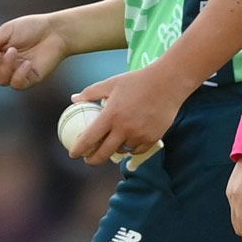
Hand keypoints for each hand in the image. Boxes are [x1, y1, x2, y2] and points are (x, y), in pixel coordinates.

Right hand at [0, 12, 69, 89]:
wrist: (55, 31)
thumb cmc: (31, 28)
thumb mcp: (6, 31)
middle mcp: (2, 65)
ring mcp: (15, 73)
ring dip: (4, 67)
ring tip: (14, 51)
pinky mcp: (28, 79)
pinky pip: (17, 84)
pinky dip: (18, 75)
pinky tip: (26, 64)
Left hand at [66, 63, 189, 164]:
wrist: (168, 83)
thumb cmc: (138, 81)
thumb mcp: (112, 83)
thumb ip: (91, 92)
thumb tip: (73, 99)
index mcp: (111, 115)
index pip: (89, 138)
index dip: (79, 149)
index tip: (73, 154)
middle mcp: (124, 128)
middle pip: (103, 153)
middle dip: (93, 160)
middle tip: (88, 159)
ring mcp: (139, 135)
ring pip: (122, 151)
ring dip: (114, 150)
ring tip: (111, 145)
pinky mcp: (152, 138)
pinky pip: (137, 149)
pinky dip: (131, 148)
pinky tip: (129, 143)